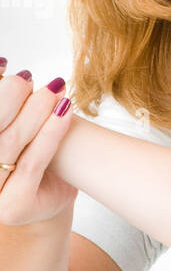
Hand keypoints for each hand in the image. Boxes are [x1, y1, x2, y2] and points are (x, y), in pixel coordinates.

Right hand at [0, 67, 75, 225]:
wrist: (49, 198)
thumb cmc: (29, 156)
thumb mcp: (11, 126)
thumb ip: (8, 107)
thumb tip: (3, 65)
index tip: (4, 63)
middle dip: (8, 97)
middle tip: (27, 78)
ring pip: (10, 142)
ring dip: (34, 110)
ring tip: (54, 89)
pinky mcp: (14, 206)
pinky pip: (33, 161)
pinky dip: (50, 132)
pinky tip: (65, 110)